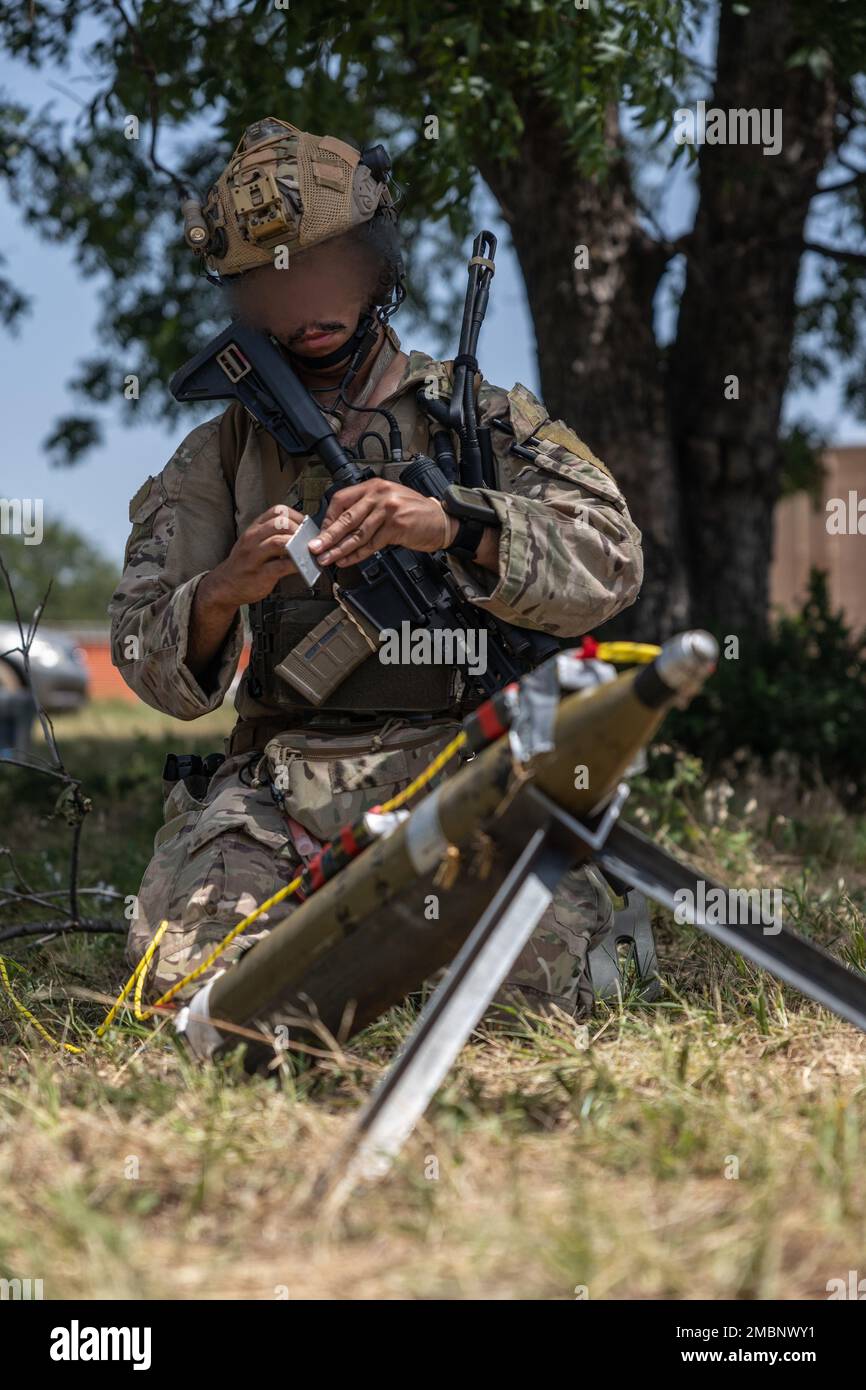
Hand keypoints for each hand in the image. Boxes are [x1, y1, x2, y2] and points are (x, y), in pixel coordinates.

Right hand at [206, 504, 305, 607]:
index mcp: (254, 528)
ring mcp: (255, 556)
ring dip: (298, 546)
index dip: (296, 516)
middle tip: (309, 540)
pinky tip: (302, 567)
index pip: (277, 511)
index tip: (305, 526)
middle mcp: (253, 539)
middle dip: (299, 530)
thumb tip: (301, 532)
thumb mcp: (254, 542)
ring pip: (279, 542)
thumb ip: (272, 535)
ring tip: (307, 552)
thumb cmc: (245, 563)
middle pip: (280, 523)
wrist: (225, 585)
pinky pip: (281, 566)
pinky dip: (296, 565)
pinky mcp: (260, 574)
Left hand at [309, 478, 457, 566]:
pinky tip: (346, 560)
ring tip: (327, 559)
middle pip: (346, 518)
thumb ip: (365, 509)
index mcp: (373, 486)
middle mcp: (379, 494)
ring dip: (339, 549)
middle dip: (328, 536)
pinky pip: (371, 544)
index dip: (328, 518)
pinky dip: (357, 554)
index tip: (321, 533)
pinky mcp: (396, 526)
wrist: (440, 520)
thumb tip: (339, 527)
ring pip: (357, 533)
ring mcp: (388, 509)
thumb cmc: (413, 513)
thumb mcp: (387, 502)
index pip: (341, 499)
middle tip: (315, 548)